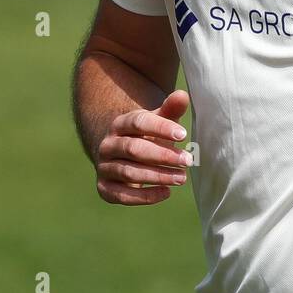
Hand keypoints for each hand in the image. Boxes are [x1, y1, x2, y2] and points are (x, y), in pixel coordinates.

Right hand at [95, 89, 191, 204]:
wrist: (121, 158)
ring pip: (129, 173)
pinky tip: (166, 193)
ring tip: (181, 178)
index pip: (138, 123)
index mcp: (120, 124)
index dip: (160, 128)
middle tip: (188, 160)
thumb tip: (183, 95)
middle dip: (163, 155)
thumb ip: (170, 109)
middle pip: (134, 149)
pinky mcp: (105, 188)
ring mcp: (104, 167)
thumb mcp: (158, 122)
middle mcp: (108, 145)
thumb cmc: (147, 137)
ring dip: (157, 176)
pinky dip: (144, 197)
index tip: (184, 135)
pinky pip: (122, 195)